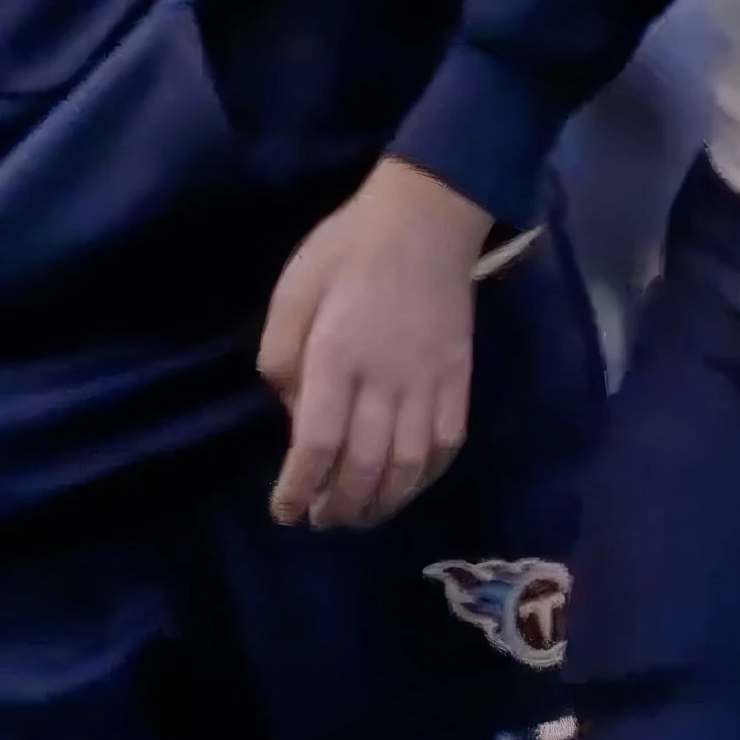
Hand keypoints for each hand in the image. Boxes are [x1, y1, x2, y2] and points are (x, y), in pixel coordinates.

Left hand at [259, 158, 491, 529]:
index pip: (317, 443)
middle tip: (321, 520)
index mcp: (337, 356)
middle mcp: (384, 381)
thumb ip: (281, 354)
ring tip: (359, 515)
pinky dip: (427, 478)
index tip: (285, 511)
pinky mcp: (458, 380)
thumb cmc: (347, 249)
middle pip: (363, 466)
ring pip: (408, 467)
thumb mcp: (293, 288)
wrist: (425, 219)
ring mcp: (428, 383)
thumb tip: (294, 412)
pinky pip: (446, 445)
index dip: (299, 487)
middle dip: (339, 506)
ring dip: (382, 503)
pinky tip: (406, 486)